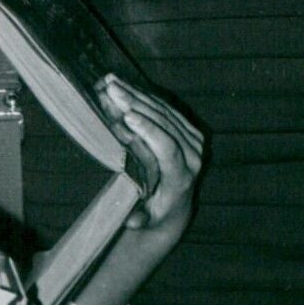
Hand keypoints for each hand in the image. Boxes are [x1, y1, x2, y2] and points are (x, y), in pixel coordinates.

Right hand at [99, 78, 202, 231]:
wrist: (175, 208)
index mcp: (182, 175)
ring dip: (136, 95)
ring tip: (111, 83)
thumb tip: (132, 221)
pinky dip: (143, 96)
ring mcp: (193, 140)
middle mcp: (192, 155)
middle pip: (164, 123)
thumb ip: (141, 219)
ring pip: (164, 111)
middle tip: (111, 89)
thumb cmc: (154, 212)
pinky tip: (124, 86)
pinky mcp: (188, 129)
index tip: (127, 116)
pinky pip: (165, 108)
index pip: (168, 147)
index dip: (149, 130)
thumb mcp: (147, 220)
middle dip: (135, 104)